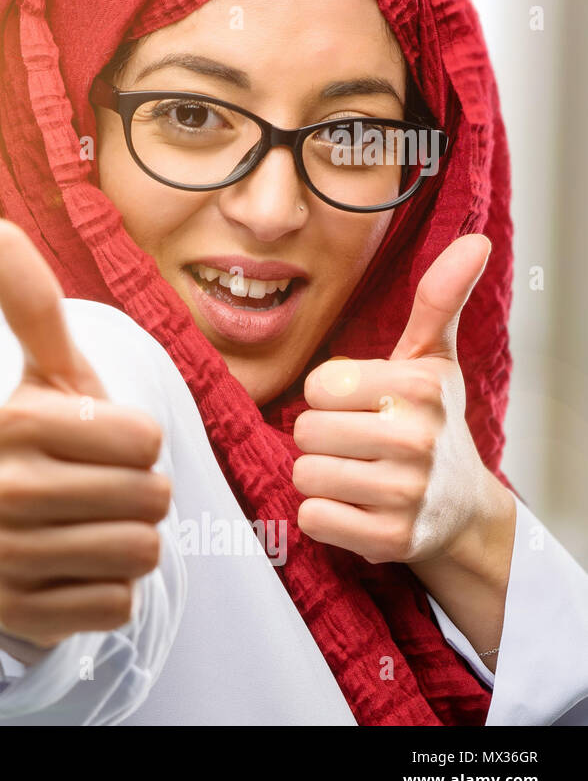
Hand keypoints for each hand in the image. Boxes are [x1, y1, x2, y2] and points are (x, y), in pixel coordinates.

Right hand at [0, 219, 169, 649]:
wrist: (5, 539)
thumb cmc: (49, 446)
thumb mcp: (50, 376)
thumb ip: (34, 306)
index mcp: (13, 420)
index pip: (146, 439)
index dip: (141, 445)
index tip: (99, 444)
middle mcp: (0, 488)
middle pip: (149, 499)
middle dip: (141, 497)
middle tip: (97, 492)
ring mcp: (7, 555)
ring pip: (139, 555)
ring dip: (130, 544)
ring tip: (89, 529)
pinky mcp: (22, 613)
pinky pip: (117, 604)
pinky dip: (110, 592)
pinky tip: (73, 574)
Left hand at [293, 234, 506, 566]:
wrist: (461, 509)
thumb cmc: (432, 424)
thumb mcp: (433, 361)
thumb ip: (437, 301)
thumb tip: (474, 240)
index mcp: (418, 386)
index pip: (318, 385)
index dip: (328, 397)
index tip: (360, 406)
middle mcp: (416, 439)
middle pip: (306, 431)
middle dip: (320, 438)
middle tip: (355, 445)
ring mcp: (405, 493)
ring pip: (305, 474)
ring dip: (320, 476)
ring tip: (355, 474)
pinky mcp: (389, 539)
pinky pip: (314, 518)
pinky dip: (325, 516)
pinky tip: (355, 508)